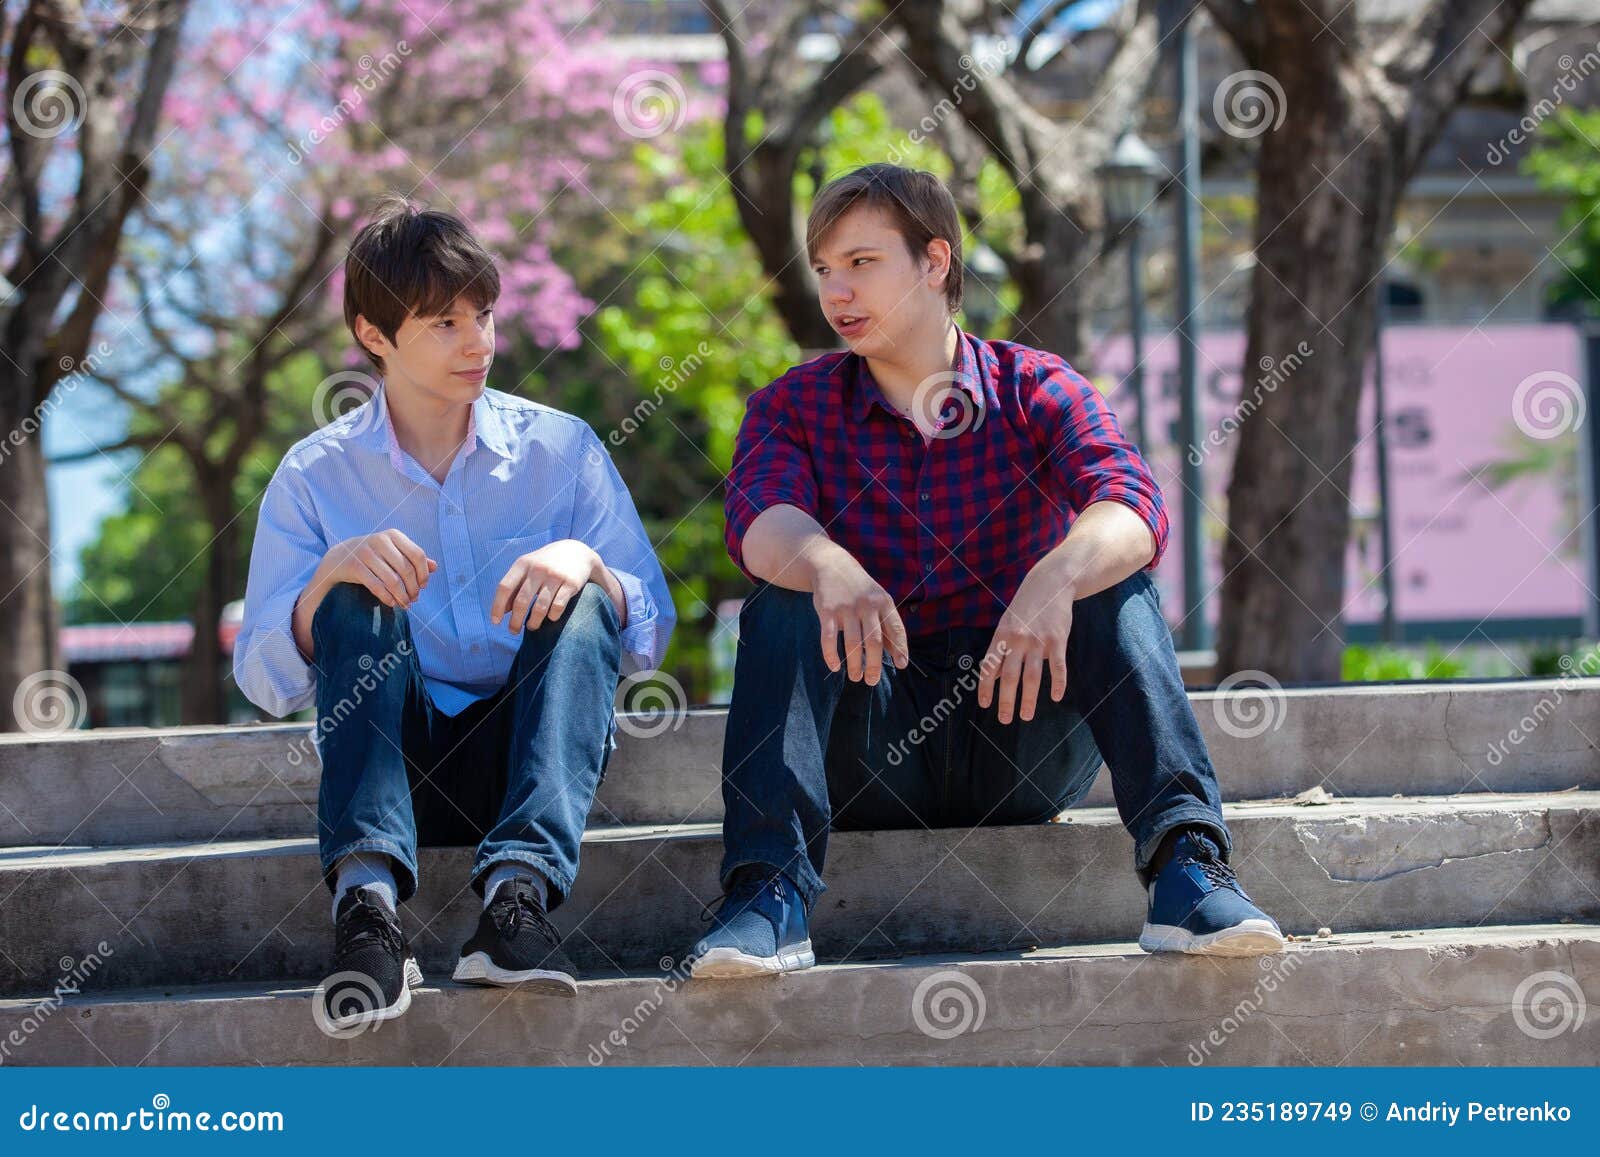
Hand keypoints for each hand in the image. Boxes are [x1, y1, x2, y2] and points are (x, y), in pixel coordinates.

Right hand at [323, 530, 436, 608]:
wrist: (339, 558)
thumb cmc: (374, 556)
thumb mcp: (393, 552)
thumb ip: (413, 558)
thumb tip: (435, 567)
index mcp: (393, 535)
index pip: (417, 555)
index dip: (423, 573)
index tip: (423, 586)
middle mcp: (380, 540)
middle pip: (406, 570)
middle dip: (413, 588)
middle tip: (414, 599)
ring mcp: (366, 552)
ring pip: (392, 580)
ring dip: (402, 596)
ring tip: (405, 604)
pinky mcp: (355, 566)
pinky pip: (377, 586)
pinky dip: (387, 597)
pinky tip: (392, 603)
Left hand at [491, 539, 599, 632]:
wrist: (576, 552)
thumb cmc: (545, 564)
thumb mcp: (528, 568)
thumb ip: (515, 586)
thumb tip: (503, 611)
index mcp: (523, 564)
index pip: (505, 587)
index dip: (498, 606)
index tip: (496, 622)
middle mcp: (538, 569)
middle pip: (521, 601)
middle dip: (515, 620)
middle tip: (513, 631)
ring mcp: (555, 576)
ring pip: (540, 607)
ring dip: (534, 622)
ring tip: (531, 627)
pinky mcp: (571, 583)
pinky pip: (558, 606)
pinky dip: (552, 616)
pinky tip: (551, 617)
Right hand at [807, 547, 908, 684]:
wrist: (832, 565)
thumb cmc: (859, 589)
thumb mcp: (878, 601)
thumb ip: (887, 626)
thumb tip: (898, 656)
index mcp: (883, 602)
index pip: (896, 628)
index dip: (900, 648)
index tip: (901, 665)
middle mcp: (866, 605)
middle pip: (874, 641)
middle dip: (874, 665)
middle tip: (872, 681)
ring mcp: (846, 608)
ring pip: (852, 643)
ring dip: (854, 664)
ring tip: (856, 678)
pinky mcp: (827, 611)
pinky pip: (828, 638)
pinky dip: (831, 655)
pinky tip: (835, 667)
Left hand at [978, 560, 1076, 723]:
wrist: (1050, 584)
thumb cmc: (1026, 608)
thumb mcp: (1007, 624)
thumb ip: (1002, 648)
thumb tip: (995, 675)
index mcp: (1001, 636)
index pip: (989, 667)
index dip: (986, 687)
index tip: (985, 705)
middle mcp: (1017, 640)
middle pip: (1009, 677)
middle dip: (1006, 701)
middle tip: (1005, 720)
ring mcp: (1038, 641)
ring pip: (1032, 677)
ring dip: (1028, 699)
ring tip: (1026, 716)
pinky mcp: (1058, 640)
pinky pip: (1057, 667)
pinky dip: (1058, 684)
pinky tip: (1056, 697)